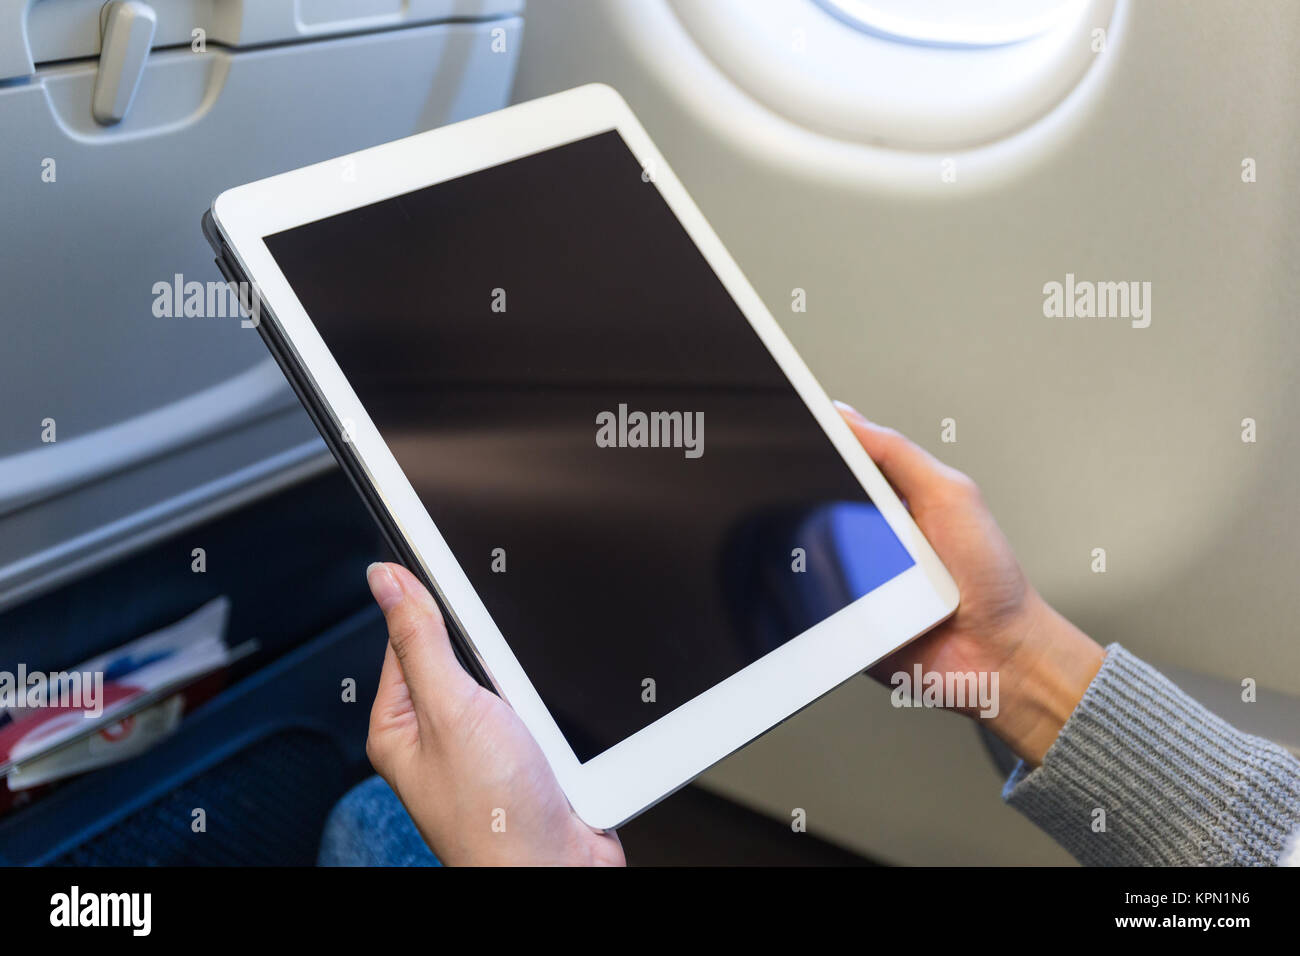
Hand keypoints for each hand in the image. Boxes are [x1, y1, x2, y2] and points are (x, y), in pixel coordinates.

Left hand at [364, 562, 625, 865]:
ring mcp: (484, 748)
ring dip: (530, 688)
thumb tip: (385, 580)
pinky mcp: (527, 757)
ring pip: (510, 681)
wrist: (556, 867)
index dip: (434, 607)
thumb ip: (420, 639)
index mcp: (399, 724)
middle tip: (504, 680)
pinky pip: (542, 710)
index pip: (408, 638)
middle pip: (465, 656)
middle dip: (495, 655)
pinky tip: (555, 731)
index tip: (455, 580)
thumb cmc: (492, 814)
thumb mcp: (450, 708)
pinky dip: (554, 712)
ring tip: (531, 721)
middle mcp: (438, 737)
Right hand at [834, 402, 1103, 765]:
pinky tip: (843, 592)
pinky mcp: (841, 618)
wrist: (999, 656)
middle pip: (811, 503)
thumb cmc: (991, 580)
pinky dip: (815, 596)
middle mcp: (868, 535)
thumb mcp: (950, 495)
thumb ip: (899, 454)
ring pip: (803, 552)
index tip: (792, 423)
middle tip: (835, 505)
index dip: (813, 441)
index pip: (839, 459)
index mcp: (891, 498)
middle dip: (809, 499)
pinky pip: (809, 601)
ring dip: (817, 552)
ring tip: (859, 558)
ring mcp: (853, 576)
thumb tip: (845, 417)